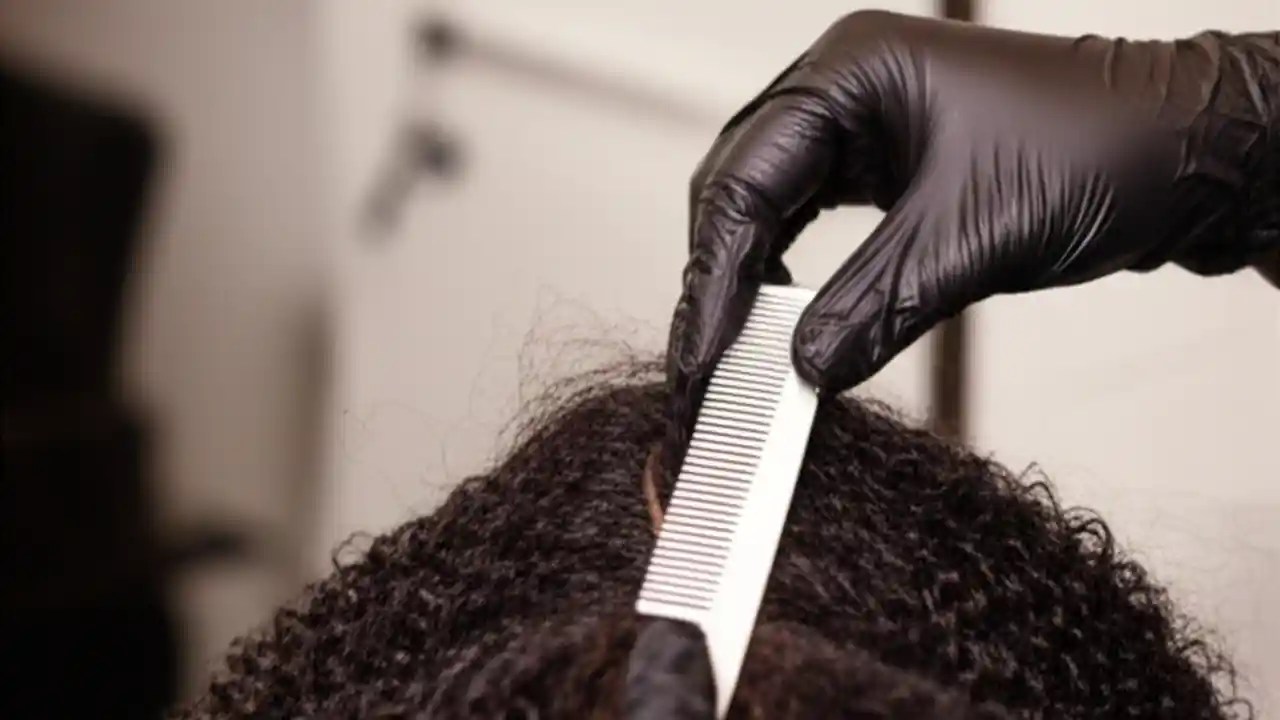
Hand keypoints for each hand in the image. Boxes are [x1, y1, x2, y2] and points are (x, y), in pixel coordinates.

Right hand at [667, 11, 1277, 395]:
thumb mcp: (968, 241)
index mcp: (848, 72)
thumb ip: (869, 307)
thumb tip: (796, 371)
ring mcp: (862, 120)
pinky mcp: (885, 159)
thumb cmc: (1098, 152)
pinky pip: (808, 215)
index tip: (703, 359)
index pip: (743, 180)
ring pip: (765, 203)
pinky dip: (785, 272)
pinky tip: (777, 319)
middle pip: (737, 185)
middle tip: (703, 367)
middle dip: (716, 279)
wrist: (1187, 152)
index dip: (713, 279)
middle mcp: (842, 86)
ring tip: (729, 354)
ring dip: (743, 278)